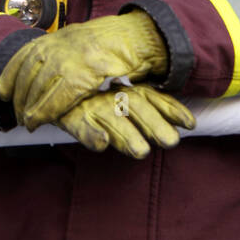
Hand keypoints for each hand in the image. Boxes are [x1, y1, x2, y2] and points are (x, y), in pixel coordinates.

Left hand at [0, 11, 168, 129]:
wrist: (141, 36)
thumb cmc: (113, 42)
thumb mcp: (80, 40)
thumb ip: (61, 52)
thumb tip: (41, 68)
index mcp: (58, 36)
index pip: (23, 56)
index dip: (9, 76)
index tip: (2, 93)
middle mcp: (62, 44)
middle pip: (29, 74)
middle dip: (20, 98)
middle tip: (19, 116)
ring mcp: (74, 56)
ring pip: (41, 86)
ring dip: (31, 107)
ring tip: (29, 122)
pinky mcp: (88, 70)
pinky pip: (61, 95)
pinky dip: (49, 110)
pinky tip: (44, 120)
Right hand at [56, 84, 195, 158]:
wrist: (49, 88)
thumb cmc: (95, 100)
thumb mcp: (124, 103)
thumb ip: (152, 112)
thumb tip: (186, 125)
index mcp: (126, 91)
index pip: (152, 97)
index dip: (171, 109)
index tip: (190, 124)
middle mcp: (110, 96)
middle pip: (135, 107)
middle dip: (153, 124)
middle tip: (171, 142)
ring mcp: (90, 106)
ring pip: (111, 118)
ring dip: (126, 134)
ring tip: (141, 151)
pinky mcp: (69, 117)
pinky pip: (80, 126)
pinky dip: (90, 133)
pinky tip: (101, 143)